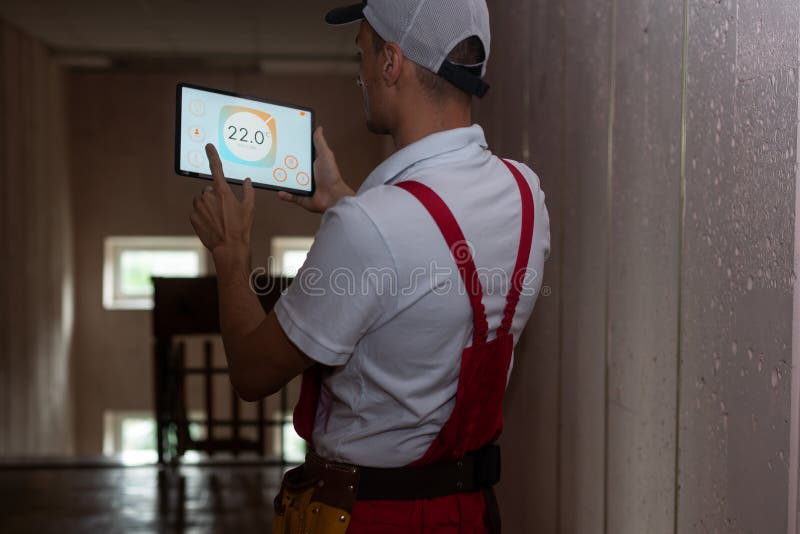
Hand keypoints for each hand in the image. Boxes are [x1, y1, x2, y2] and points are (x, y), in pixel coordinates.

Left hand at [190, 144, 254, 259]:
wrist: (229, 247)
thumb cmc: (241, 227)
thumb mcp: (249, 208)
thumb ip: (248, 191)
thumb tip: (247, 180)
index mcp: (223, 192)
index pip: (216, 169)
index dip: (212, 156)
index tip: (208, 147)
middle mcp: (208, 196)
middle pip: (209, 190)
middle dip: (215, 197)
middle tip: (225, 210)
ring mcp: (199, 207)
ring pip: (201, 200)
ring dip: (207, 206)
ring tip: (218, 219)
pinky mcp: (193, 216)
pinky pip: (197, 211)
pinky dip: (202, 215)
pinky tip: (212, 224)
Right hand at [277, 126, 353, 212]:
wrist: (333, 197)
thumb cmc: (331, 175)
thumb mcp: (325, 155)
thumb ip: (320, 143)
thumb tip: (318, 128)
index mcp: (312, 164)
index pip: (299, 155)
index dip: (291, 150)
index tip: (281, 144)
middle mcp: (307, 175)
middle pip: (291, 168)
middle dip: (282, 164)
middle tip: (271, 158)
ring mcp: (304, 187)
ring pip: (289, 181)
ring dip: (281, 179)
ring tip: (272, 174)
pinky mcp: (302, 197)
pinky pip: (291, 196)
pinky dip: (285, 194)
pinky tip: (279, 191)